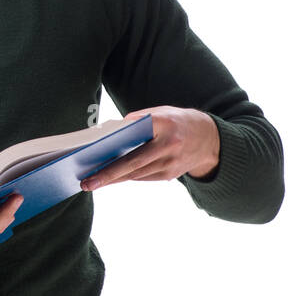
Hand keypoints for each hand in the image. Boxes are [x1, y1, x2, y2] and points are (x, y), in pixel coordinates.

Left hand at [79, 106, 219, 189]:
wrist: (210, 138)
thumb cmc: (177, 121)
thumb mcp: (160, 112)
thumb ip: (137, 120)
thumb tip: (110, 133)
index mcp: (165, 124)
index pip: (135, 142)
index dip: (114, 156)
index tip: (92, 160)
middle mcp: (169, 146)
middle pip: (133, 164)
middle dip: (107, 175)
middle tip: (86, 183)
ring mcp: (171, 163)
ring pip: (136, 174)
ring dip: (113, 179)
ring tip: (92, 182)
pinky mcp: (171, 175)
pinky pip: (144, 177)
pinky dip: (127, 176)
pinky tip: (111, 178)